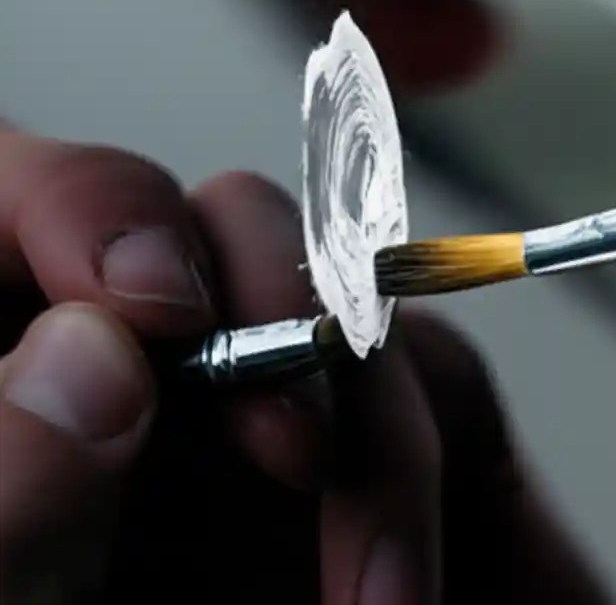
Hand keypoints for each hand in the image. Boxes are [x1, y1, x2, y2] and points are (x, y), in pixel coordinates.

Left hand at [0, 124, 607, 602]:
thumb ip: (1, 507)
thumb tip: (91, 352)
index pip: (9, 202)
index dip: (81, 200)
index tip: (150, 304)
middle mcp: (125, 391)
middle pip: (197, 228)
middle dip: (266, 306)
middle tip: (281, 443)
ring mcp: (246, 425)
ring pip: (332, 301)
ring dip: (364, 430)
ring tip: (366, 596)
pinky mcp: (362, 467)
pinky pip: (423, 388)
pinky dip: (411, 485)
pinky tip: (387, 600)